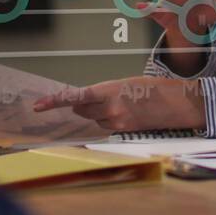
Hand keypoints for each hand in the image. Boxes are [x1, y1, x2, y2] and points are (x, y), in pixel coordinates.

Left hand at [32, 77, 205, 131]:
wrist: (177, 104)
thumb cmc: (154, 88)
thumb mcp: (126, 83)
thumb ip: (105, 92)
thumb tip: (87, 101)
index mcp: (109, 90)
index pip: (75, 96)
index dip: (54, 101)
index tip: (38, 106)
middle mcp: (110, 109)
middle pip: (82, 109)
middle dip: (83, 104)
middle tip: (94, 97)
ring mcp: (117, 123)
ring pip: (94, 119)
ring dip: (98, 113)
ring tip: (119, 103)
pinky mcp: (124, 132)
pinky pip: (106, 126)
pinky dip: (108, 120)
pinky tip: (124, 112)